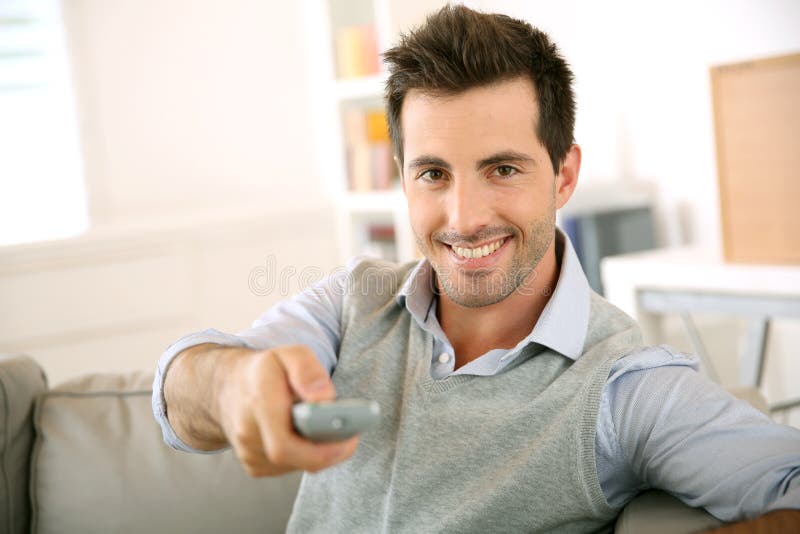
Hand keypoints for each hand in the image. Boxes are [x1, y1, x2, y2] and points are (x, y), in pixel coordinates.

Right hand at [214, 344, 358, 476]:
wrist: (226, 387)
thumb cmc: (264, 370)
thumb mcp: (287, 354)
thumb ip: (308, 370)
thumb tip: (325, 399)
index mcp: (259, 404)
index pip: (285, 446)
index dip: (322, 450)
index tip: (350, 437)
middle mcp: (249, 435)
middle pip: (297, 460)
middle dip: (329, 450)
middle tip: (349, 434)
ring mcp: (249, 454)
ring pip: (297, 465)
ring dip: (317, 450)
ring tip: (324, 426)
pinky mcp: (255, 466)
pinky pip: (290, 467)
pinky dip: (305, 454)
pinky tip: (305, 435)